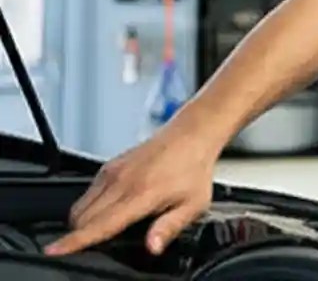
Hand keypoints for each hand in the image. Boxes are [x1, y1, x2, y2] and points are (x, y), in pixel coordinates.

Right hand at [43, 124, 219, 256]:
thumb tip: (153, 247)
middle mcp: (121, 181)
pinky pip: (86, 193)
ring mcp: (112, 172)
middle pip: (81, 218)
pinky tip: (109, 210)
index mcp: (140, 194)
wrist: (191, 135)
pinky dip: (89, 207)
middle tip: (99, 245)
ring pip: (80, 206)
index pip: (100, 224)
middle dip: (82, 236)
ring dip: (83, 223)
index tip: (55, 250)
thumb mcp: (193, 204)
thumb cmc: (194, 169)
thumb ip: (170, 227)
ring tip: (106, 229)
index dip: (75, 241)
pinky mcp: (109, 166)